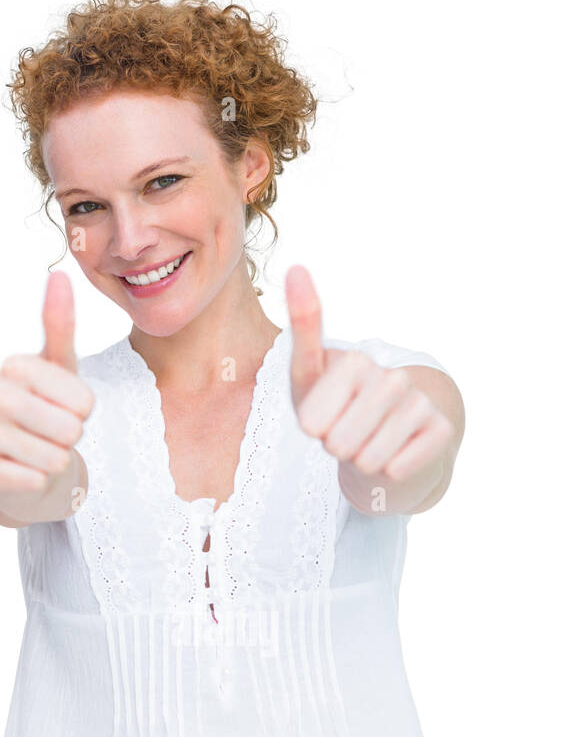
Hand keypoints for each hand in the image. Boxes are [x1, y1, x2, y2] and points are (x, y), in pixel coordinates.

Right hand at [0, 271, 93, 500]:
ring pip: (52, 458)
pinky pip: (32, 480)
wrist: (10, 456)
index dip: (84, 411)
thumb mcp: (58, 367)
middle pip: (68, 430)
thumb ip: (61, 323)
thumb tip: (57, 274)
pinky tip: (23, 469)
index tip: (64, 406)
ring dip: (56, 461)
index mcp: (13, 365)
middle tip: (52, 432)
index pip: (83, 401)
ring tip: (38, 450)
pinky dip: (38, 480)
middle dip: (70, 438)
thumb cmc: (41, 406)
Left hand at [287, 264, 454, 481]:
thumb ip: (300, 330)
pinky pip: (396, 468)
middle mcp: (391, 376)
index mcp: (353, 361)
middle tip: (344, 433)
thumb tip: (296, 265)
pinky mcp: (441, 430)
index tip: (320, 417)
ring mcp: (420, 402)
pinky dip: (386, 471)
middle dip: (334, 447)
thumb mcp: (305, 376)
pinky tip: (393, 454)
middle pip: (337, 442)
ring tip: (365, 442)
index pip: (311, 421)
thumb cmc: (331, 408)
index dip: (311, 430)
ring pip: (366, 458)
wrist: (382, 440)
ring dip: (359, 460)